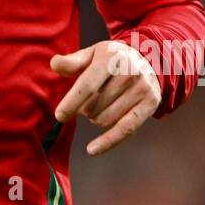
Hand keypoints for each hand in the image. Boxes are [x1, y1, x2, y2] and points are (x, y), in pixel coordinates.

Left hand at [50, 40, 161, 156]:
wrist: (149, 59)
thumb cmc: (112, 59)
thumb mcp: (93, 54)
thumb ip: (73, 62)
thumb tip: (55, 64)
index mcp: (111, 57)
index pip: (88, 85)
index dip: (72, 102)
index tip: (59, 116)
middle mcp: (129, 71)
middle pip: (95, 105)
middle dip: (84, 109)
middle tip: (87, 102)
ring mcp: (141, 88)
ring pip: (106, 119)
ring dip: (95, 119)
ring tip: (98, 107)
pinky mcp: (150, 104)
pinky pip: (125, 129)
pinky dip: (107, 142)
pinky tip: (92, 150)